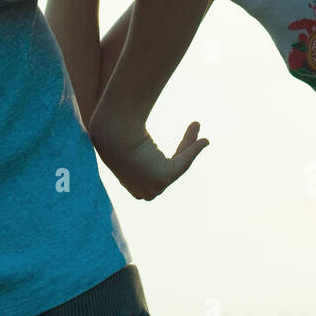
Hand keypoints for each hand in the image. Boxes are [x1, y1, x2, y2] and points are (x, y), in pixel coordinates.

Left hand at [92, 120, 208, 200]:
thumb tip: (150, 140)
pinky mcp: (162, 178)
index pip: (158, 170)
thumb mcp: (129, 145)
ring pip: (178, 164)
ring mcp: (153, 188)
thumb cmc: (115, 137)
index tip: (180, 141)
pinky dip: (193, 150)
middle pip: (171, 167)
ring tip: (196, 124)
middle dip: (185, 146)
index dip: (173, 152)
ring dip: (189, 144)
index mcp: (133, 186)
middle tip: (195, 125)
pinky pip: (183, 163)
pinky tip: (204, 140)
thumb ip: (142, 147)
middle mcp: (143, 191)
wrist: (111, 135)